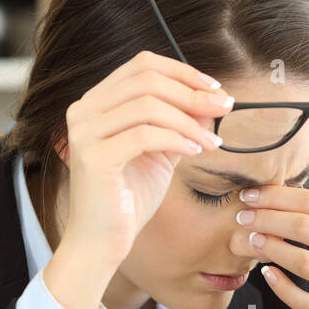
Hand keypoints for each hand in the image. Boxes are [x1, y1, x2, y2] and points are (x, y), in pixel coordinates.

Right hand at [57, 49, 234, 264]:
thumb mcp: (161, 153)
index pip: (142, 65)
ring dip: (190, 120)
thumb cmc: (128, 200)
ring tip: (212, 140)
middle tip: (224, 106)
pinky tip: (195, 151)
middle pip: (146, 79)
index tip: (215, 87)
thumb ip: (180, 124)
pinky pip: (145, 135)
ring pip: (148, 105)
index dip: (183, 71)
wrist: (102, 243)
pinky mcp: (93, 157)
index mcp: (96, 103)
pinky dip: (177, 139)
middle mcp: (84, 111)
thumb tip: (211, 98)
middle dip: (192, 92)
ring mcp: (84, 132)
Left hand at [232, 185, 308, 308]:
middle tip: (242, 218)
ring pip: (304, 263)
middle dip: (266, 220)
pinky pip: (306, 303)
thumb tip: (273, 196)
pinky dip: (281, 288)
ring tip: (249, 241)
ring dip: (270, 250)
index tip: (249, 195)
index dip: (276, 197)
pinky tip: (267, 275)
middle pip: (305, 228)